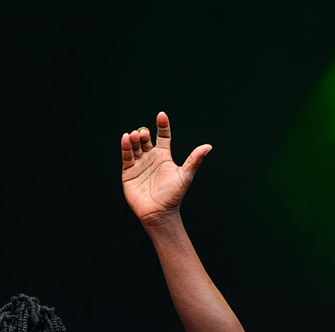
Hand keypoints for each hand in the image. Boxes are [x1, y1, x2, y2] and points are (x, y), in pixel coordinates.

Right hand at [120, 111, 212, 225]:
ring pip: (135, 146)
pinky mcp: (129, 171)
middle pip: (146, 139)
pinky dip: (126, 147)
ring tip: (135, 135)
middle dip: (144, 133)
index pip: (163, 136)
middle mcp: (151, 158)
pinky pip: (126, 156)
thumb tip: (208, 146)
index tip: (161, 115)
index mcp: (164, 156)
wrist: (159, 213)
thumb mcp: (185, 175)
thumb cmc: (174, 195)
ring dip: (134, 139)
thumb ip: (194, 160)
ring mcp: (139, 164)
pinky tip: (126, 138)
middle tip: (144, 134)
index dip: (162, 125)